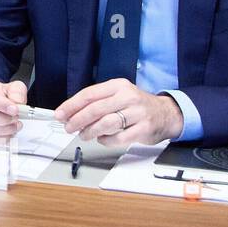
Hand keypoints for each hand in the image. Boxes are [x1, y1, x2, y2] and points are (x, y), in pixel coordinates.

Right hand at [0, 78, 27, 142]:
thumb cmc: (2, 96)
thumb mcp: (14, 88)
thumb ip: (17, 92)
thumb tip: (18, 102)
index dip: (0, 103)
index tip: (15, 110)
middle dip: (2, 119)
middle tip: (15, 119)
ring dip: (2, 130)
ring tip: (14, 126)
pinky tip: (7, 134)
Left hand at [56, 79, 183, 145]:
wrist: (167, 113)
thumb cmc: (136, 105)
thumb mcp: (118, 95)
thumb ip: (97, 102)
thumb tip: (69, 112)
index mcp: (118, 86)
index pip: (89, 94)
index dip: (71, 106)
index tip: (60, 114)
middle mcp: (128, 97)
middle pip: (95, 109)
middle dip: (77, 120)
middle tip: (68, 127)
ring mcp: (138, 113)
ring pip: (106, 123)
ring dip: (90, 131)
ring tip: (83, 135)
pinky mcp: (144, 129)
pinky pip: (119, 137)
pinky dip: (106, 140)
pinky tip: (102, 139)